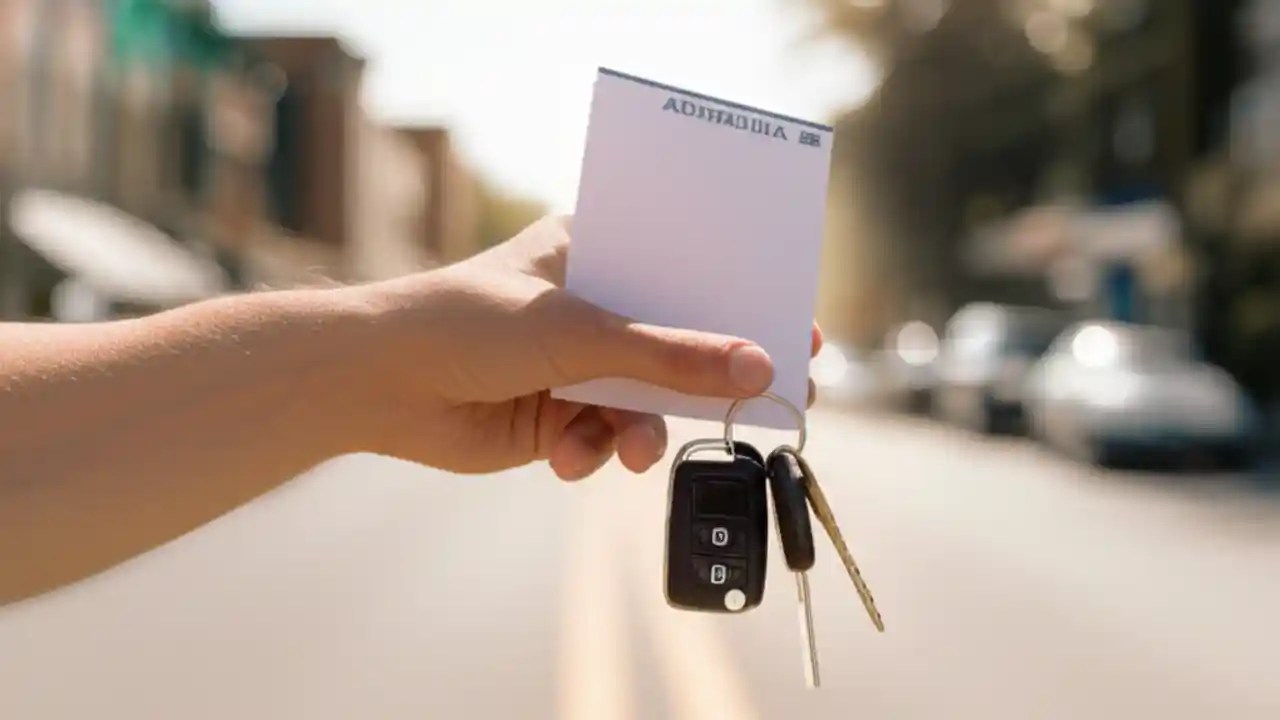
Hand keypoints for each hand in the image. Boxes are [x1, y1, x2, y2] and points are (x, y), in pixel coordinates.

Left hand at [352, 216, 821, 479]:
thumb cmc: (467, 322)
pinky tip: (565, 455)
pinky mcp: (555, 414)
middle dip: (706, 376)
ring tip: (632, 449)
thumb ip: (667, 355)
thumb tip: (754, 367)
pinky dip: (592, 451)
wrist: (378, 384)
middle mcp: (590, 304)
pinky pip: (604, 437)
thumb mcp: (578, 333)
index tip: (794, 323)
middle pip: (675, 339)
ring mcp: (574, 362)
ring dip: (641, 429)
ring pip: (644, 399)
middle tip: (767, 398)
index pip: (686, 265)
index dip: (740, 295)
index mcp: (595, 249)